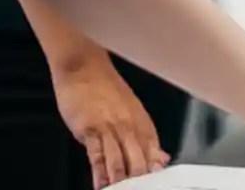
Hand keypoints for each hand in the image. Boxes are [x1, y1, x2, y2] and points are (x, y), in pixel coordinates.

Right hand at [51, 56, 169, 189]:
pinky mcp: (91, 128)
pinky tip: (101, 186)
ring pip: (121, 160)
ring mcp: (111, 128)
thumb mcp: (131, 110)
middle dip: (140, 181)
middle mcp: (130, 126)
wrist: (84, 66)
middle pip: (140, 161)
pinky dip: (101, 173)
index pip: (154, 154)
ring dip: (121, 181)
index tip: (156, 185)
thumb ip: (144, 136)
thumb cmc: (105, 88)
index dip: (155, 174)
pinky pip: (98, 154)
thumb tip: (160, 158)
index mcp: (142, 123)